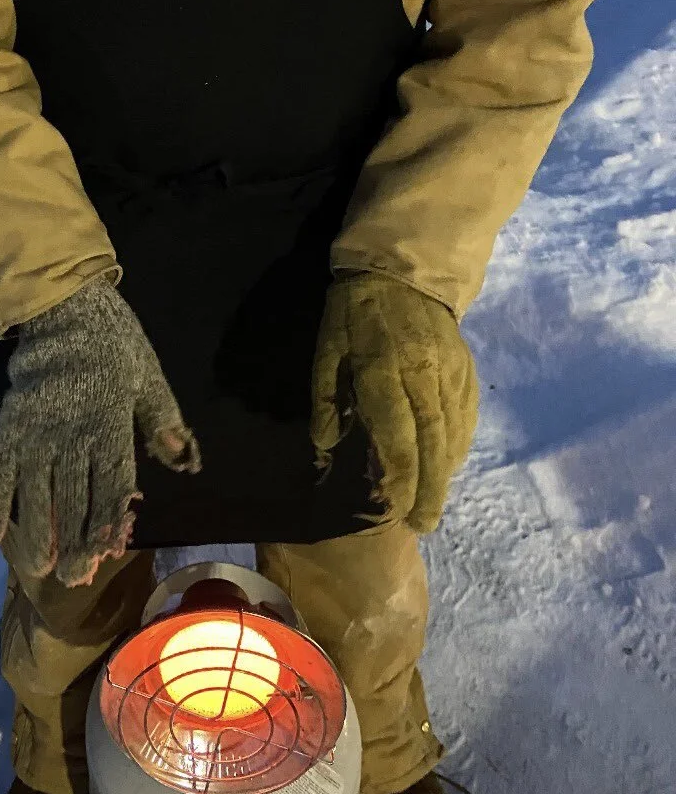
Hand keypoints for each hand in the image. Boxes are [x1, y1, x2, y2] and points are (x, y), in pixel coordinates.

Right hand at [0, 277, 200, 585]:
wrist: (64, 309)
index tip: (105, 553)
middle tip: (72, 576)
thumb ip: (162, 419)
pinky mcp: (10, 426)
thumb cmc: (114, 346)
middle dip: (73, 539)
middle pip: (73, 496)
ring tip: (37, 564)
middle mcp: (71, 434)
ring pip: (35, 490)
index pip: (111, 482)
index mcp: (109, 423)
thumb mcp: (148, 377)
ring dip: (36, 530)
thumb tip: (185, 460)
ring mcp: (36, 432)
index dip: (108, 520)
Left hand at [310, 272, 479, 531]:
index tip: (398, 509)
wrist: (402, 269)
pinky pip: (467, 414)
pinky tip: (451, 465)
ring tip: (435, 504)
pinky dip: (460, 444)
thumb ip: (326, 397)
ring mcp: (450, 371)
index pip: (397, 433)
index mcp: (383, 368)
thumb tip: (327, 444)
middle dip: (429, 488)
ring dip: (446, 472)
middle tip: (424, 523)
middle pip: (432, 441)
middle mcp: (423, 374)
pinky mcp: (466, 368)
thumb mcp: (327, 347)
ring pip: (454, 432)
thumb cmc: (353, 313)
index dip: (401, 476)